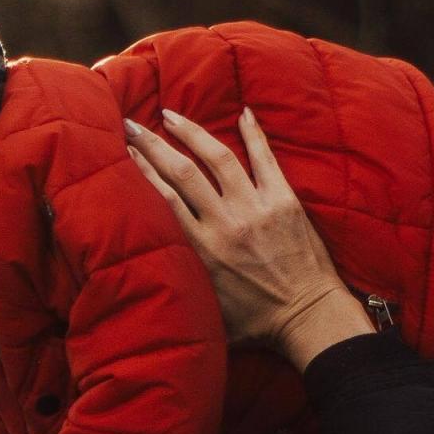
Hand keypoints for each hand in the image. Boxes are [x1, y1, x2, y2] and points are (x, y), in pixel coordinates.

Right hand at [126, 106, 374, 372]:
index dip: (140, 170)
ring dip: (192, 132)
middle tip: (131, 123)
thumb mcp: (207, 307)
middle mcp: (225, 223)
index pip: (163, 198)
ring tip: (171, 114)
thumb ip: (182, 279)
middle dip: (152, 144)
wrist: (310, 316)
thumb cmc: (258, 321)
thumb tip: (151, 265)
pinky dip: (254, 134)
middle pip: (182, 172)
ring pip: (219, 158)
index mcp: (202, 249)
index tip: (123, 151)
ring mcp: (257, 208)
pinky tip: (243, 112)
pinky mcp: (285, 201)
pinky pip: (266, 159)